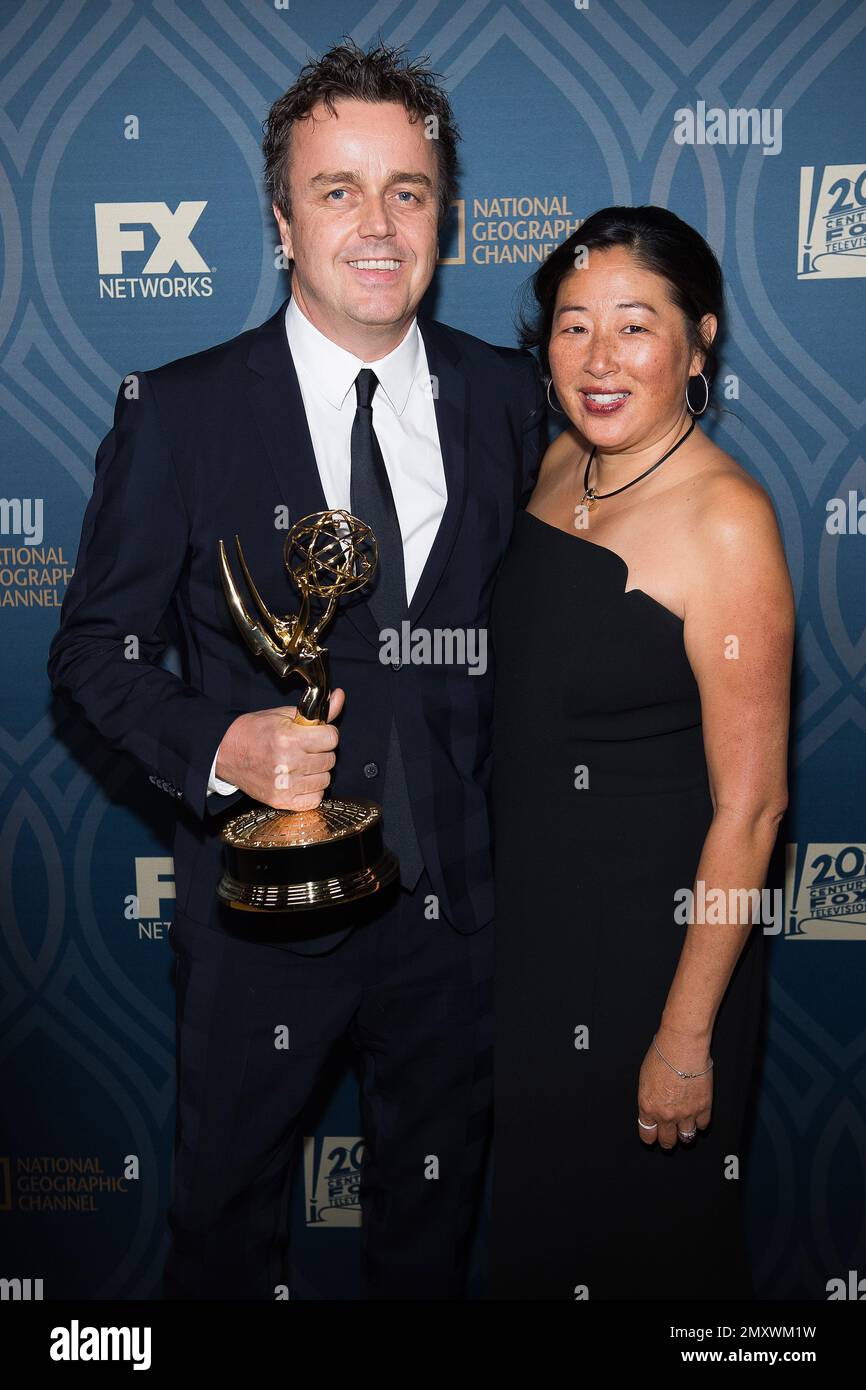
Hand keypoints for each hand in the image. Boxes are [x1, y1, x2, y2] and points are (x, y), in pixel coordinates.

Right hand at [215, 688, 344, 810]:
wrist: (226, 754)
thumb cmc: (254, 732)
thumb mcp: (283, 715)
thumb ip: (316, 712)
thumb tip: (339, 697)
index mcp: (288, 738)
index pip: (332, 738)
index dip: (327, 733)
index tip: (318, 734)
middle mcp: (288, 762)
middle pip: (330, 759)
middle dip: (322, 752)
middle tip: (307, 748)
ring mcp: (285, 785)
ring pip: (326, 780)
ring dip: (318, 771)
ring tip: (302, 763)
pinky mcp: (281, 801)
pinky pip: (316, 798)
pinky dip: (312, 790)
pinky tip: (301, 780)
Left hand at [637, 1028, 712, 1149]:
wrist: (682, 1046)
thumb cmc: (661, 1055)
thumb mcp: (645, 1078)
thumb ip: (649, 1097)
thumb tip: (654, 1105)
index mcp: (648, 1106)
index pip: (647, 1134)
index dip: (650, 1137)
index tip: (653, 1136)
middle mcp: (666, 1115)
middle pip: (667, 1140)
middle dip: (667, 1140)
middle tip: (669, 1137)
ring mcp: (686, 1113)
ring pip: (686, 1137)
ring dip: (685, 1135)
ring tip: (685, 1130)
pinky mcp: (703, 1108)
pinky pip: (702, 1125)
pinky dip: (700, 1123)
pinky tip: (697, 1117)